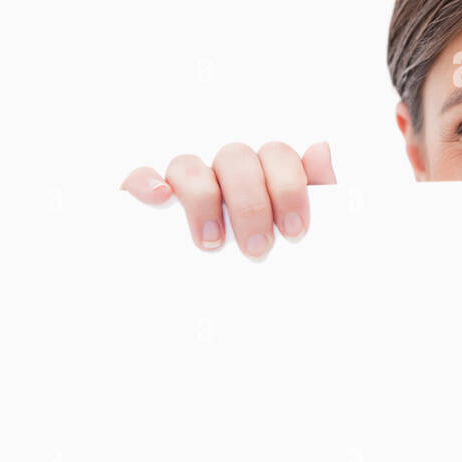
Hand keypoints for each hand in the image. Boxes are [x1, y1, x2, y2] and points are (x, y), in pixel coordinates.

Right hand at [120, 141, 336, 259]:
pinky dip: (147, 182)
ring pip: (189, 166)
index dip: (289, 188)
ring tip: (212, 243)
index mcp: (263, 173)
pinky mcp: (148, 199)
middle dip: (250, 203)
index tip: (294, 231)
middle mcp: (224, 171)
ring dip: (203, 199)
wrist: (223, 312)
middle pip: (236, 159)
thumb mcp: (299, 232)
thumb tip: (320, 148)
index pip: (277, 155)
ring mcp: (185, 183)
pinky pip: (140, 177)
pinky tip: (161, 198)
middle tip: (257, 248)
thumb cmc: (268, 258)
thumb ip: (316, 192)